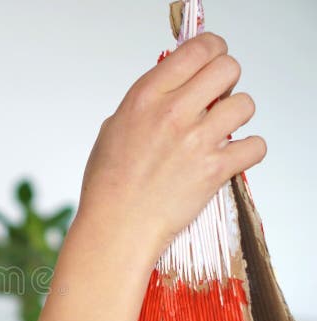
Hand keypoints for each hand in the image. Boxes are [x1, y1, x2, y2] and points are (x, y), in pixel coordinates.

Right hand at [76, 32, 265, 264]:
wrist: (116, 227)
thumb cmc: (108, 184)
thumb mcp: (114, 128)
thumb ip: (147, 103)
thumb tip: (173, 89)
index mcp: (145, 97)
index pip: (197, 49)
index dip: (212, 51)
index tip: (212, 61)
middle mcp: (172, 113)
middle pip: (228, 68)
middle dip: (227, 80)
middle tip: (217, 97)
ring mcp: (196, 141)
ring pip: (245, 104)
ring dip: (236, 116)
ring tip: (219, 132)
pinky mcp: (215, 169)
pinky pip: (255, 145)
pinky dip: (248, 151)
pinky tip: (229, 158)